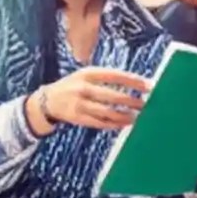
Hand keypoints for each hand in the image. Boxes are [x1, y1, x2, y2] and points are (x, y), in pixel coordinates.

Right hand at [28, 67, 148, 135]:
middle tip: (146, 104)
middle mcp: (82, 88)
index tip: (149, 85)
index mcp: (88, 73)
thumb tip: (137, 82)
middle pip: (112, 95)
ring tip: (138, 116)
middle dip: (131, 101)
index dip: (133, 81)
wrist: (47, 100)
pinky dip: (114, 124)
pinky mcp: (77, 118)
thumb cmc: (75, 85)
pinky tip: (125, 124)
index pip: (115, 75)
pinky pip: (99, 122)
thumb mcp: (87, 75)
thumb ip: (108, 77)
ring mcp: (78, 104)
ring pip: (106, 112)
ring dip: (124, 115)